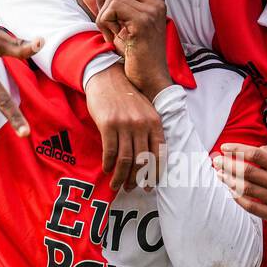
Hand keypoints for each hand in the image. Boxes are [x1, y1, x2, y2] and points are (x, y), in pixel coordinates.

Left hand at [81, 0, 172, 100]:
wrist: (148, 80)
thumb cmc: (134, 58)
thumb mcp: (115, 31)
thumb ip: (103, 11)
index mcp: (152, 3)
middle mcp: (155, 3)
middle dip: (103, 2)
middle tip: (107, 25)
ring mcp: (152, 10)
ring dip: (102, 16)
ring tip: (111, 35)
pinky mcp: (144, 20)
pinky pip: (111, 9)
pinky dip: (104, 23)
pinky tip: (113, 38)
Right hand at [84, 65, 164, 190]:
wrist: (106, 77)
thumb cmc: (126, 96)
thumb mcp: (144, 110)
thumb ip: (149, 130)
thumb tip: (149, 158)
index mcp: (155, 122)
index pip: (159, 153)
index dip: (155, 173)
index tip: (150, 186)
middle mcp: (142, 124)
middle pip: (142, 160)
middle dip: (136, 179)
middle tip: (130, 189)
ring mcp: (125, 124)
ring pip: (126, 159)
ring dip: (120, 176)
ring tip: (116, 185)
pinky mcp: (108, 124)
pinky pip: (110, 151)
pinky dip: (108, 164)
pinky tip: (106, 169)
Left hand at [212, 143, 266, 233]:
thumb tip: (259, 149)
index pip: (256, 154)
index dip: (237, 149)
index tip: (225, 147)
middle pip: (247, 172)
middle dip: (227, 164)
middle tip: (216, 160)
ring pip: (246, 189)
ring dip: (229, 180)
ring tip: (219, 174)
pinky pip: (251, 207)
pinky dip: (238, 199)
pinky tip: (231, 191)